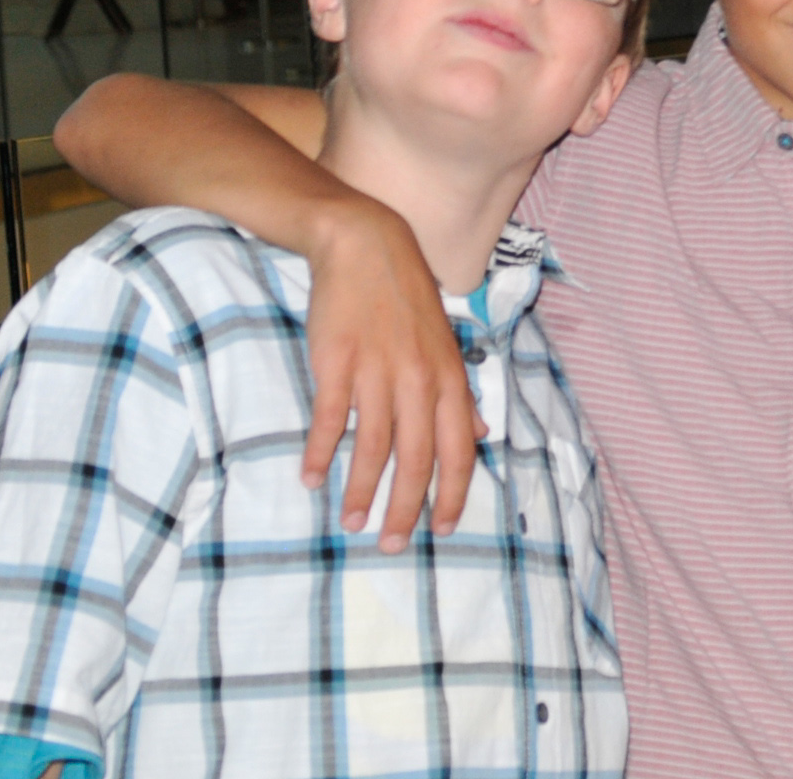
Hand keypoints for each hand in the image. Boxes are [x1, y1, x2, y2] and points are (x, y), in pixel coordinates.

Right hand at [303, 196, 482, 546]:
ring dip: (360, 492)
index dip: (452, 494)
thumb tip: (481, 434)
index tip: (442, 530)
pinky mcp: (338, 362)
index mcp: (448, 378)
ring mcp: (378, 371)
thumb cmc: (406, 300)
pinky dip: (322, 454)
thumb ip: (459, 393)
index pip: (458, 450)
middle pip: (417, 459)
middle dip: (406, 509)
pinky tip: (311, 479)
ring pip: (375, 447)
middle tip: (392, 547)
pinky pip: (331, 420)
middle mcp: (419, 380)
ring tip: (350, 523)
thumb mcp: (444, 345)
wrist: (367, 246)